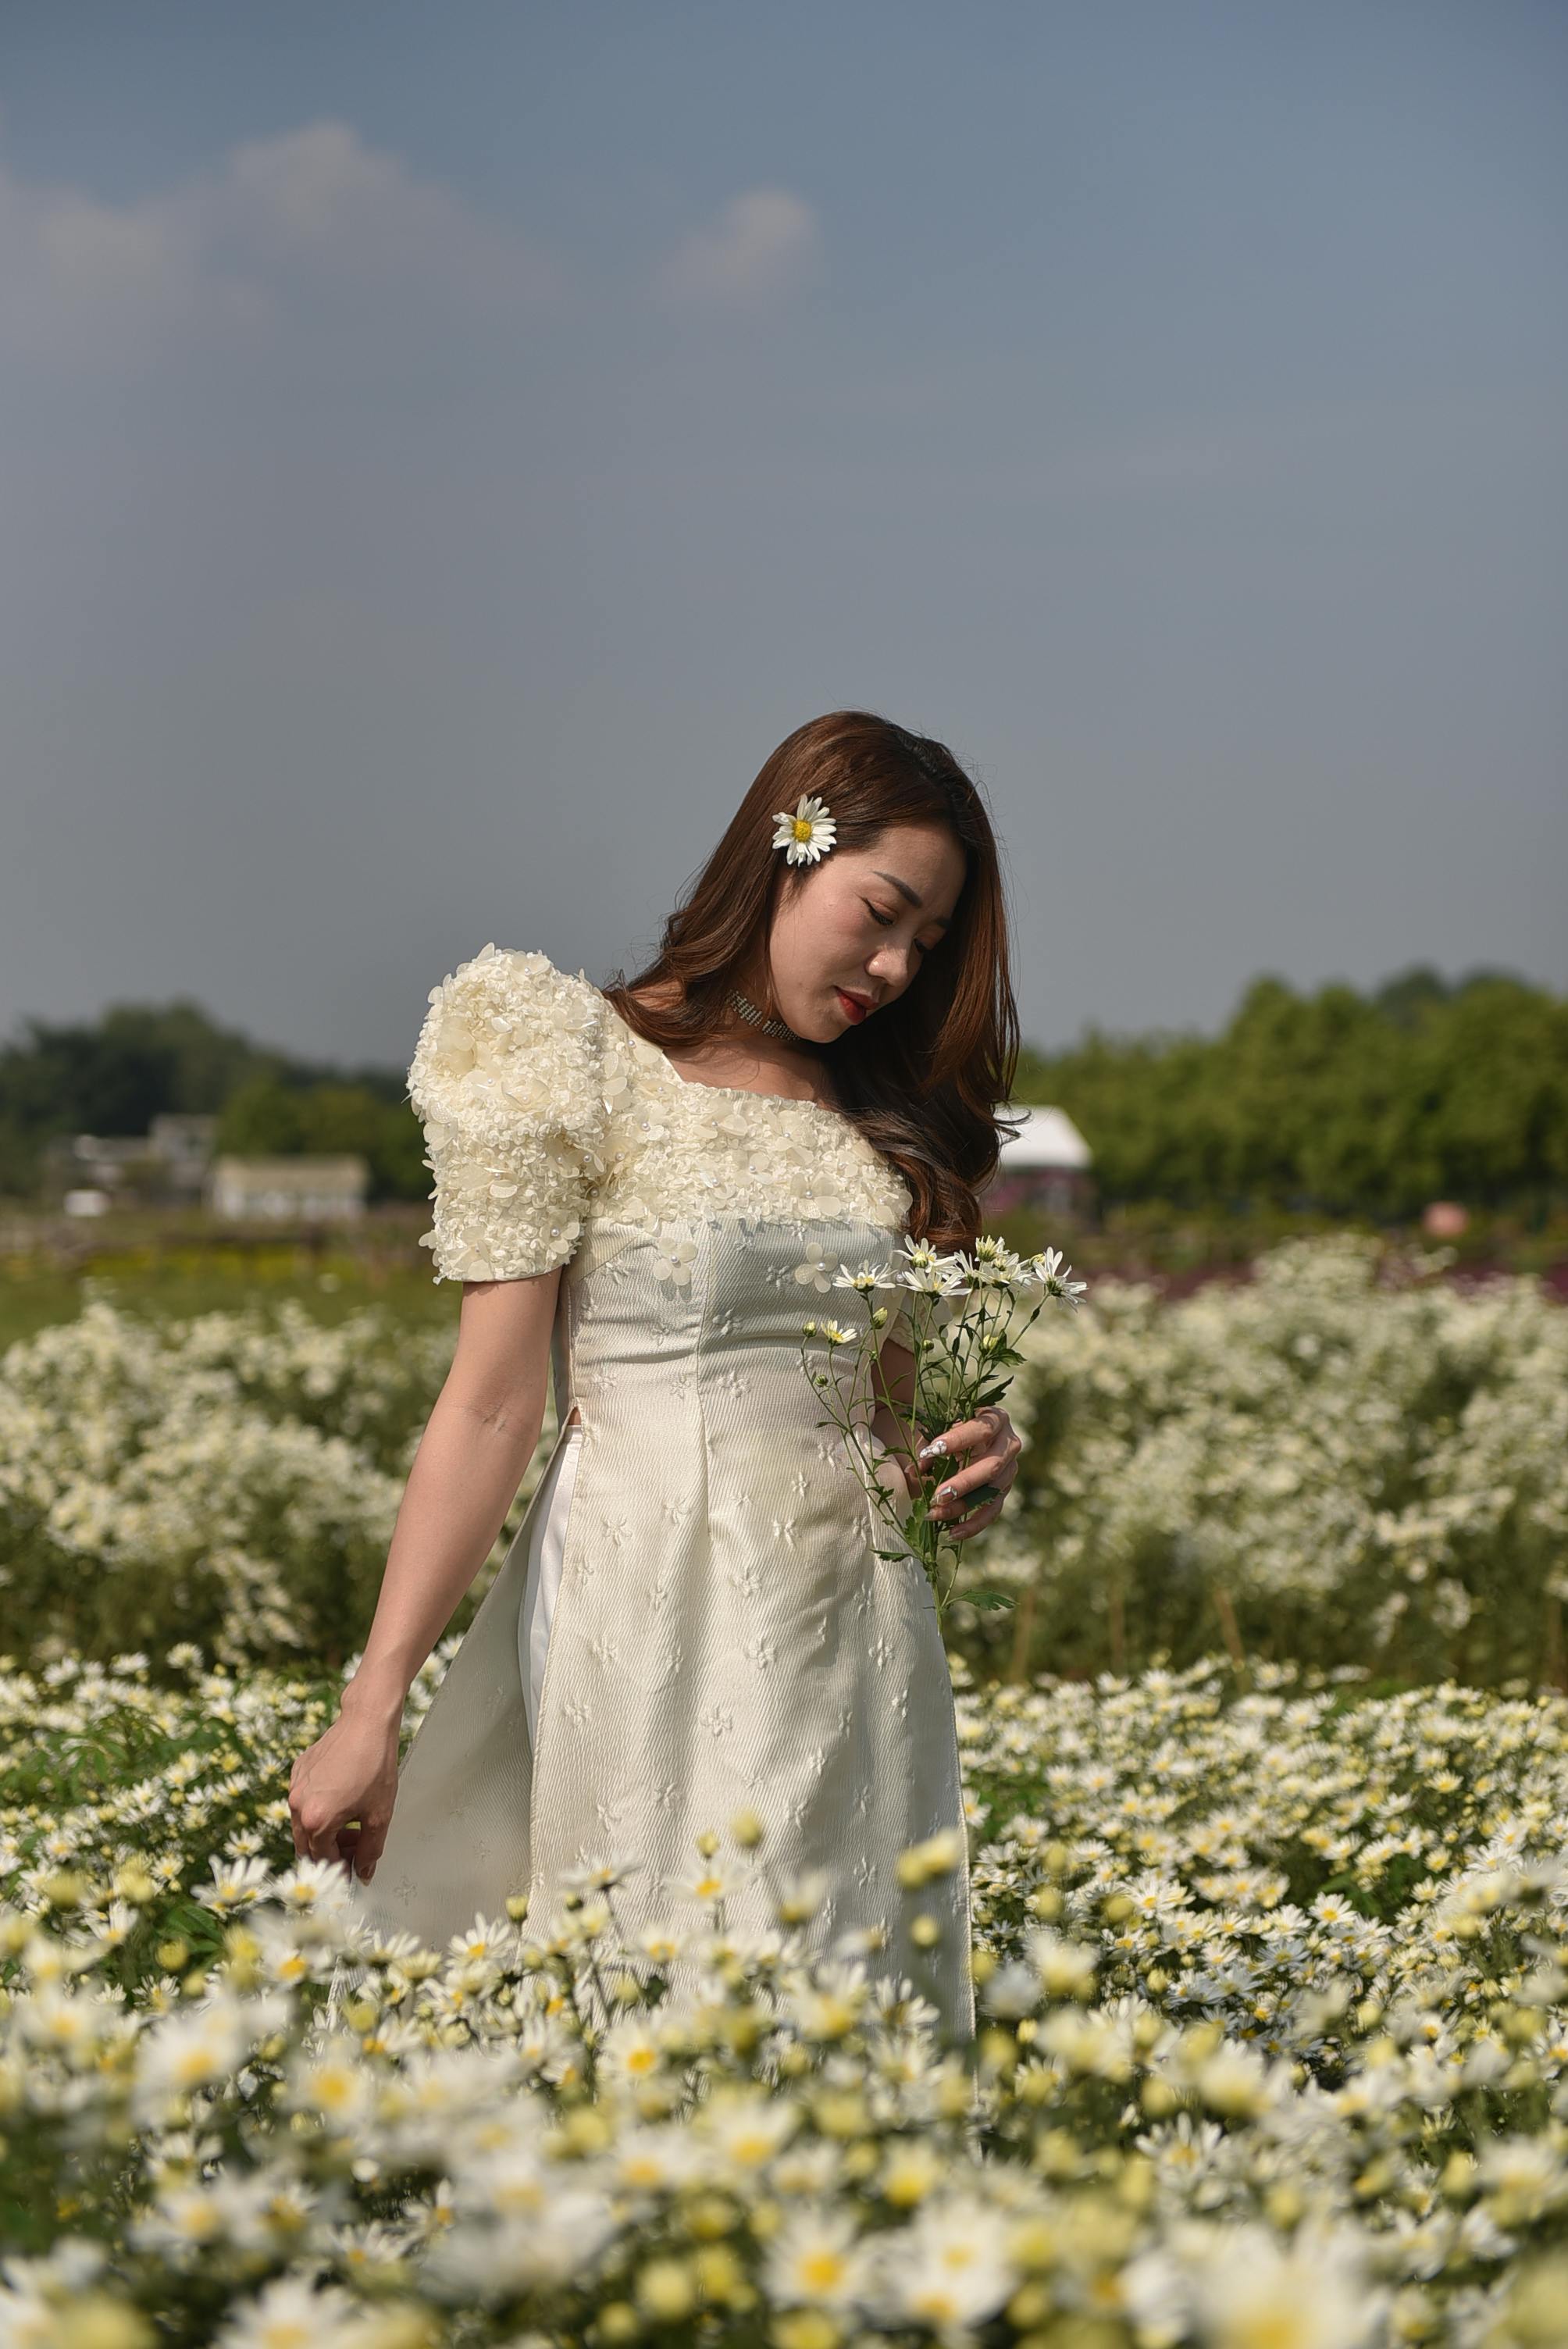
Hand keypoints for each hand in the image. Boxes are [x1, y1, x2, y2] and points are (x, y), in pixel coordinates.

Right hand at [288, 1705, 400, 1885]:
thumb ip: (370, 1850)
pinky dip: (320, 1809)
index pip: (324, 1860)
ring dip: (325, 1833)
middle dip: (331, 1854)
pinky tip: (344, 1801)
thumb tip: (364, 1872)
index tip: (354, 1873)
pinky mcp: (298, 1771)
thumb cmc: (375, 1764)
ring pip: (304, 1825)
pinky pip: (304, 1801)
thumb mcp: (379, 1814)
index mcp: (316, 1820)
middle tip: (355, 1852)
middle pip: (308, 1846)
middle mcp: (297, 1805)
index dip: (341, 1870)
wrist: (367, 1722)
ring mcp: (295, 1787)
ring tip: (353, 1826)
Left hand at [916, 1403, 1023, 1541]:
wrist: (973, 1435)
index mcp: (996, 1419)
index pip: (981, 1429)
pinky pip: (993, 1511)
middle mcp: (1009, 1444)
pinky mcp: (1004, 1490)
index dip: (957, 1441)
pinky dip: (973, 1525)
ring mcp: (1010, 1469)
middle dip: (962, 1482)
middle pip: (991, 1466)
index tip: (931, 1451)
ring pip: (992, 1492)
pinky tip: (952, 1533)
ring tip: (935, 1513)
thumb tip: (914, 1471)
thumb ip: (930, 1446)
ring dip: (962, 1505)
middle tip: (937, 1495)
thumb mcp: (943, 1428)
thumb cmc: (954, 1427)